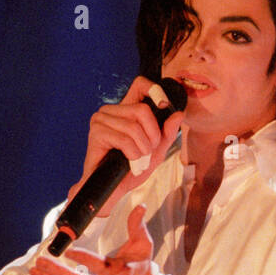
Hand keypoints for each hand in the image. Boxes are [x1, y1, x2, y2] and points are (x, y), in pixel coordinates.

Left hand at [30, 205, 154, 274]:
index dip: (87, 260)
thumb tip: (140, 207)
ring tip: (35, 269)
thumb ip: (137, 227)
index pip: (105, 268)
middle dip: (60, 274)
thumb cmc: (137, 267)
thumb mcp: (142, 246)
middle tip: (42, 260)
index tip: (70, 251)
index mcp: (124, 274)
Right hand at [70, 76, 185, 217]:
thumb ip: (167, 133)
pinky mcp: (96, 132)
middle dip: (152, 135)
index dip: (154, 90)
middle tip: (147, 151)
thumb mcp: (156, 152)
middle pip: (142, 109)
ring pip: (134, 126)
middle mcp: (112, 110)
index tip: (164, 105)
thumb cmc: (131, 170)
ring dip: (142, 148)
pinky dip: (132, 154)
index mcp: (126, 109)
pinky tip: (129, 162)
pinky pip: (124, 139)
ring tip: (137, 159)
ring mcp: (101, 119)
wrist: (113, 190)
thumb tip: (178, 114)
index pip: (139, 85)